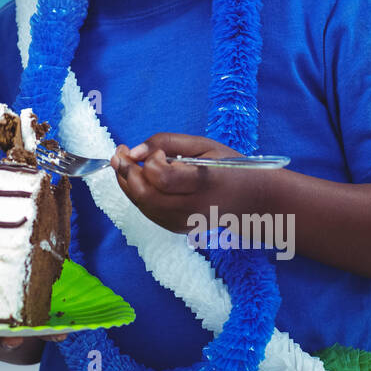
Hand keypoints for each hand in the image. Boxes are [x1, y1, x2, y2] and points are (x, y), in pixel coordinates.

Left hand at [110, 133, 265, 233]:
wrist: (250, 201)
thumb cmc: (227, 167)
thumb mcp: (203, 145)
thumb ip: (166, 141)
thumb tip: (133, 151)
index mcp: (204, 183)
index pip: (163, 178)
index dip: (150, 163)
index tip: (157, 153)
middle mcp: (192, 208)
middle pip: (146, 195)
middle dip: (126, 172)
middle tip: (120, 153)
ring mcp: (183, 222)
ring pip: (141, 205)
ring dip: (126, 182)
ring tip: (123, 161)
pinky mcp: (176, 228)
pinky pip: (146, 211)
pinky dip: (136, 193)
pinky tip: (137, 178)